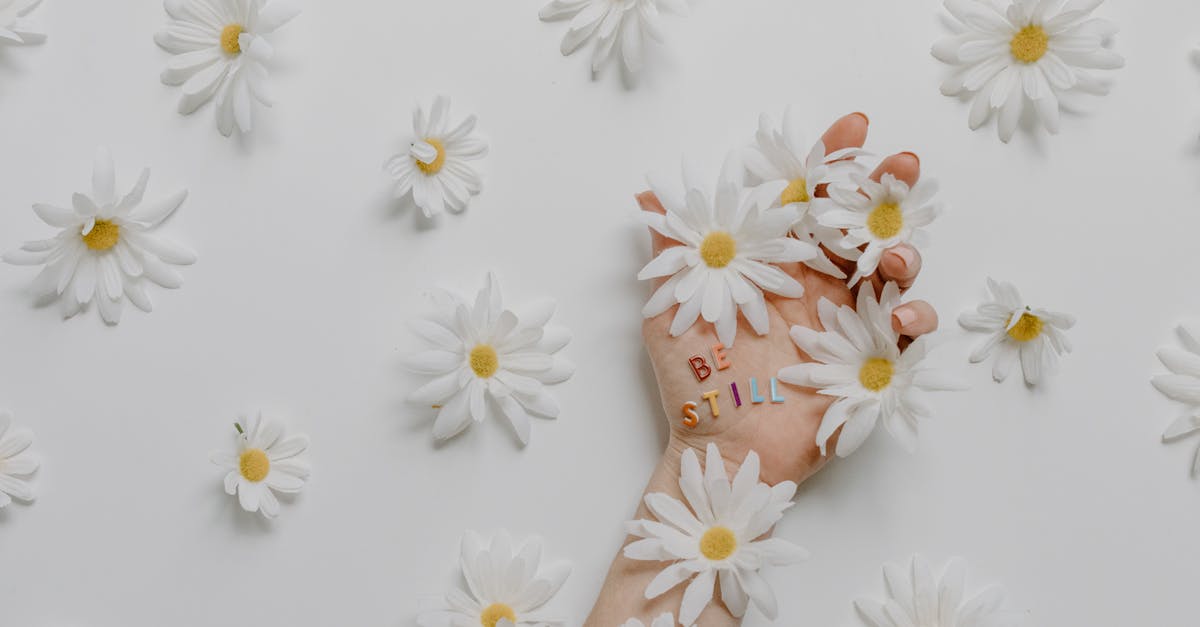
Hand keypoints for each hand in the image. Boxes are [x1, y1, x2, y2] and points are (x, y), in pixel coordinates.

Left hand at [638, 113, 939, 485]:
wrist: (719, 444)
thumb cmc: (695, 376)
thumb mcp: (674, 305)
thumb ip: (674, 249)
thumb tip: (649, 192)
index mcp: (776, 260)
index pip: (809, 198)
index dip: (831, 160)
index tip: (852, 125)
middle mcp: (818, 282)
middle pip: (863, 223)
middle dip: (889, 189)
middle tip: (903, 166)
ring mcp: (848, 319)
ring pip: (893, 271)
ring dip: (903, 252)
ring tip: (891, 257)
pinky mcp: (870, 360)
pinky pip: (907, 334)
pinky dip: (914, 318)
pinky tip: (900, 316)